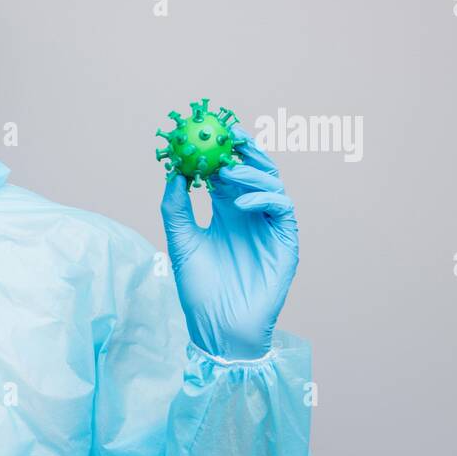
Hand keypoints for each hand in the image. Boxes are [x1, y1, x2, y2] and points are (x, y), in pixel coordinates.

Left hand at [159, 125, 298, 359]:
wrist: (218, 325)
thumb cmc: (199, 288)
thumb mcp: (180, 242)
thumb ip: (176, 208)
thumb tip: (171, 171)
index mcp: (225, 212)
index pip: (227, 172)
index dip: (221, 151)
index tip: (207, 131)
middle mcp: (249, 214)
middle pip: (254, 171)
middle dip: (246, 150)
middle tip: (231, 133)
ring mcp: (269, 226)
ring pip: (271, 184)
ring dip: (252, 172)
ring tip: (229, 171)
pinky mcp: (285, 241)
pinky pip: (281, 209)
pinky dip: (263, 198)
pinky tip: (240, 202)